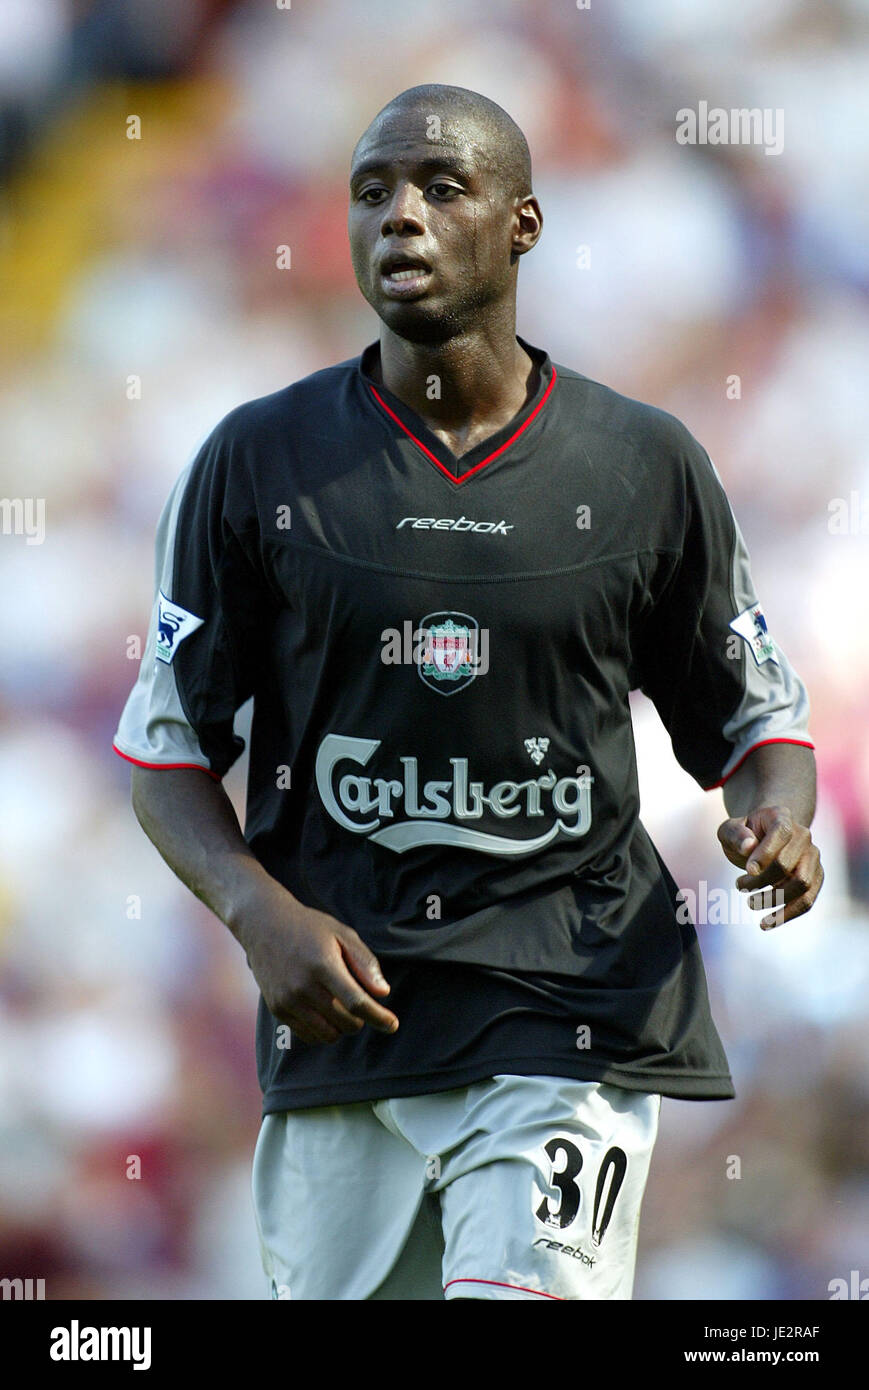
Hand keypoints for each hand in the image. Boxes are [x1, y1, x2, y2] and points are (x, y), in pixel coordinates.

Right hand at [233, 883, 398, 1043]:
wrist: (264, 924)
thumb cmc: (310, 927)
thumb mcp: (342, 934)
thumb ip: (364, 963)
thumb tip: (383, 993)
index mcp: (323, 965)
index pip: (356, 1002)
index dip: (378, 1017)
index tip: (392, 1024)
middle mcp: (303, 987)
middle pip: (345, 1023)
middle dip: (360, 1018)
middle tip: (358, 1001)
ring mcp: (288, 1000)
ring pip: (328, 1035)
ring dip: (342, 1027)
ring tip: (341, 1006)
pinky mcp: (277, 1009)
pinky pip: (309, 1036)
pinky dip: (323, 1031)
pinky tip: (324, 1013)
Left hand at [716, 805, 823, 928]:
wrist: (765, 838)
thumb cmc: (744, 835)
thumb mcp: (729, 830)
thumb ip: (735, 834)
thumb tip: (749, 847)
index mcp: (782, 817)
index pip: (781, 833)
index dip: (765, 853)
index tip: (748, 870)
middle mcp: (803, 836)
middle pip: (789, 864)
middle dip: (762, 880)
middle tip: (740, 885)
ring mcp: (812, 857)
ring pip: (803, 885)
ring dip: (775, 900)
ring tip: (750, 903)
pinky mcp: (815, 878)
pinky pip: (807, 901)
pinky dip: (787, 915)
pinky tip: (765, 924)